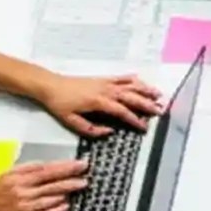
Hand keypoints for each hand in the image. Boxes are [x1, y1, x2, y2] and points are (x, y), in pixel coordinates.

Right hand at [0, 160, 88, 210]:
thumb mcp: (7, 175)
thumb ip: (26, 169)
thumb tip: (47, 164)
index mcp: (16, 178)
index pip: (45, 170)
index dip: (64, 167)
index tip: (78, 164)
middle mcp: (21, 192)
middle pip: (51, 183)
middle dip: (71, 177)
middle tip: (85, 173)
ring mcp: (24, 207)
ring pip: (51, 198)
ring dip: (67, 191)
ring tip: (80, 185)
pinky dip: (57, 208)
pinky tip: (66, 204)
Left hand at [36, 73, 161, 136]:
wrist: (50, 85)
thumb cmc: (60, 104)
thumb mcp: (71, 122)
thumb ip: (91, 129)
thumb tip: (110, 132)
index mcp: (99, 102)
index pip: (122, 111)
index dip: (135, 120)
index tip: (144, 127)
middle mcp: (106, 90)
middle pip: (131, 96)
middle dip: (147, 104)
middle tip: (160, 110)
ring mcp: (106, 82)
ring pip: (130, 85)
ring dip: (145, 90)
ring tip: (158, 95)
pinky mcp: (103, 79)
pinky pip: (122, 78)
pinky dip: (133, 79)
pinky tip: (142, 81)